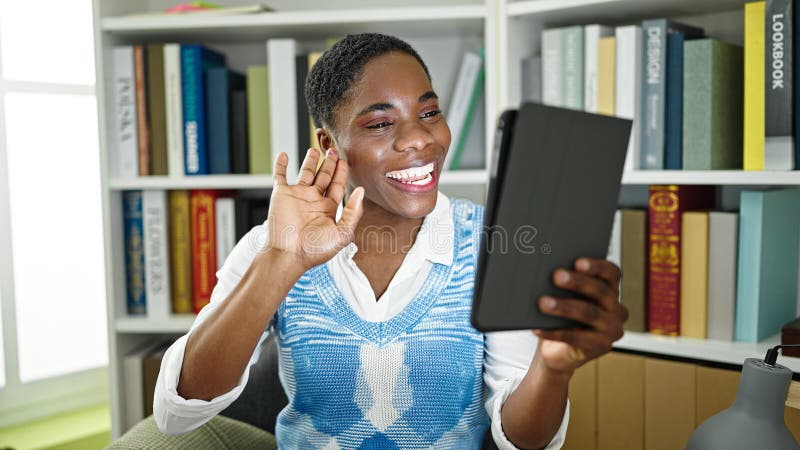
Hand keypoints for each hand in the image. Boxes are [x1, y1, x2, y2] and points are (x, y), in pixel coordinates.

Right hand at [263, 148, 363, 271]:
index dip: (342, 172)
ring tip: (315, 150)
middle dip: (329, 163)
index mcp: (328, 209)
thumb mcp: (342, 233)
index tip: (346, 161)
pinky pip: (280, 176)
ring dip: (310, 161)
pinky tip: (284, 154)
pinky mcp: (282, 195)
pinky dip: (281, 165)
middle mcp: (313, 200)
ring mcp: (297, 196)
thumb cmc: (315, 250)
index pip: (337, 185)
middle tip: (334, 150)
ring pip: (305, 172)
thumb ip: (353, 212)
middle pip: (324, 176)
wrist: (289, 255)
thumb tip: (360, 191)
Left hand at [532, 257, 627, 373]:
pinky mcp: (601, 347)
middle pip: (600, 291)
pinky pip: (576, 338)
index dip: (597, 266)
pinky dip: (555, 332)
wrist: (558, 351)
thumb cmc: (562, 317)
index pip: (611, 273)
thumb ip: (563, 284)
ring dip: (564, 307)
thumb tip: (548, 272)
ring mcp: (611, 330)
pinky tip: (538, 328)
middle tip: (556, 276)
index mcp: (611, 291)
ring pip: (589, 313)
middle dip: (577, 282)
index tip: (578, 262)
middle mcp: (617, 309)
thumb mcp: (565, 297)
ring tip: (543, 302)